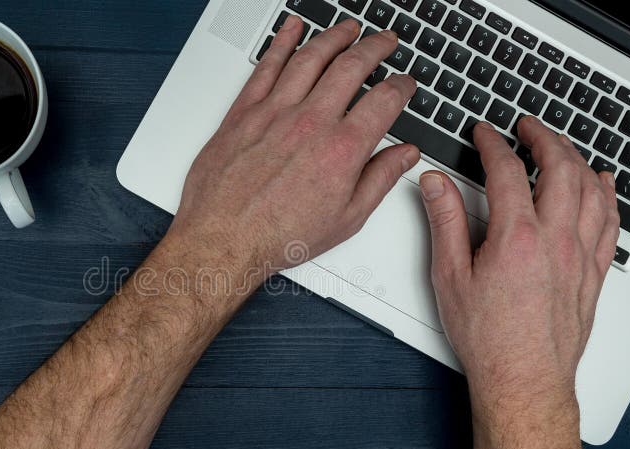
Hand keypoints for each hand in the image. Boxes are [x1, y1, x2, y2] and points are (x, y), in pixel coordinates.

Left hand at [167, 17, 418, 276]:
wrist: (224, 240)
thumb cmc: (278, 237)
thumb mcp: (345, 219)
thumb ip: (380, 180)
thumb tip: (404, 155)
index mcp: (342, 149)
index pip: (384, 100)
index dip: (401, 86)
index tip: (405, 83)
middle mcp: (310, 123)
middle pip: (351, 66)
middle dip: (375, 47)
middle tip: (385, 40)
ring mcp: (275, 113)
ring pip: (310, 58)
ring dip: (334, 37)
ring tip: (349, 28)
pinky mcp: (244, 113)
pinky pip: (266, 66)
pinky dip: (282, 42)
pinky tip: (292, 28)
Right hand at [420, 117, 618, 411]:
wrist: (523, 379)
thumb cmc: (488, 337)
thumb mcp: (450, 277)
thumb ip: (444, 222)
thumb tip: (435, 184)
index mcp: (517, 238)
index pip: (508, 171)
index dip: (493, 144)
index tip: (484, 133)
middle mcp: (556, 241)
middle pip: (560, 169)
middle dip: (544, 138)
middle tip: (528, 126)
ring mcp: (580, 256)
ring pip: (590, 189)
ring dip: (576, 158)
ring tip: (561, 145)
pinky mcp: (592, 273)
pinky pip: (609, 221)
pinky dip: (607, 194)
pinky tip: (602, 184)